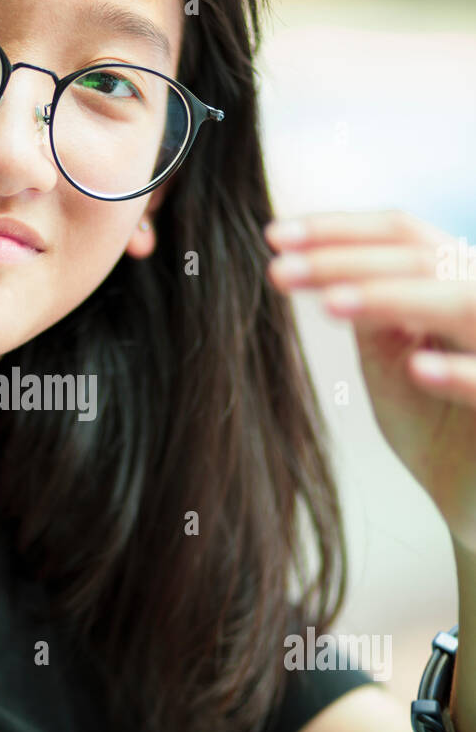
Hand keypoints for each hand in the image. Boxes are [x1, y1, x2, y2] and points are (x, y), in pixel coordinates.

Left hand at [264, 209, 475, 553]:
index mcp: (458, 281)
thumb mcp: (391, 361)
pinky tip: (417, 369)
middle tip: (280, 271)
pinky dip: (458, 374)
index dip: (339, 231)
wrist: (475, 500)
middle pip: (424, 259)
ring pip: (463, 303)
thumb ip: (371, 313)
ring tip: (331, 304)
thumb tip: (327, 266)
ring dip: (393, 297)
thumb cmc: (435, 426)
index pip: (403, 234)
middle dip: (347, 261)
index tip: (275, 239)